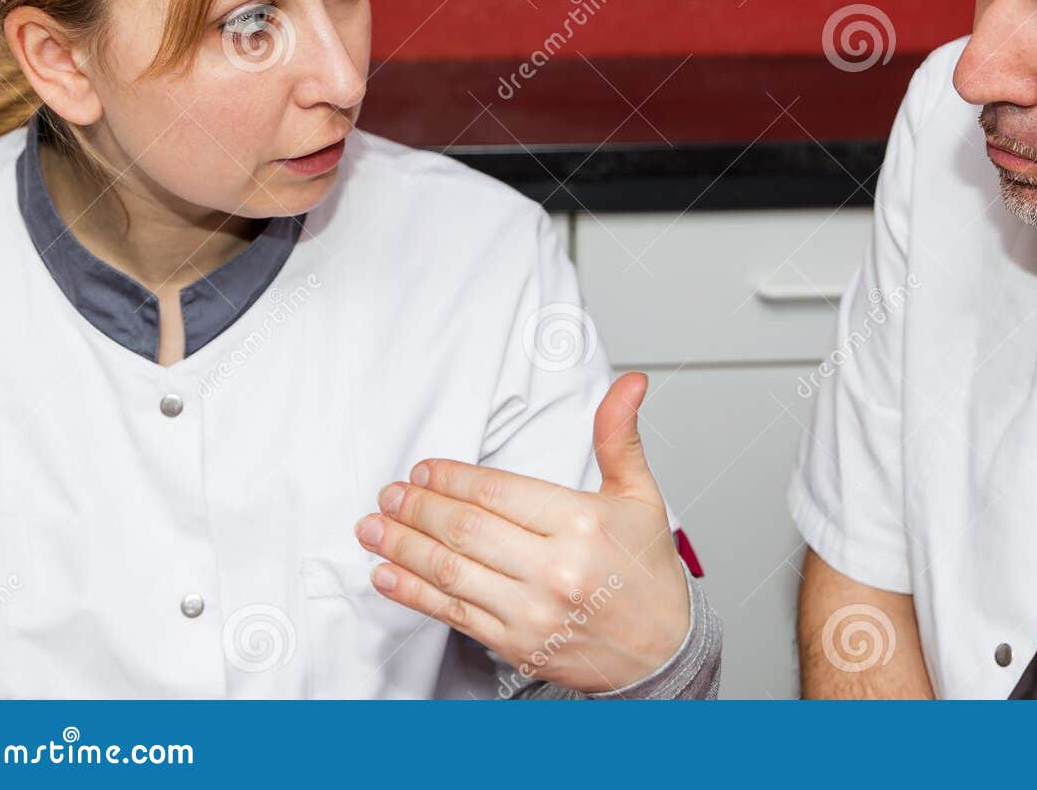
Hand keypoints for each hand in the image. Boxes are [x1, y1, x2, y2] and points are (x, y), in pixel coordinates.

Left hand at [353, 372, 691, 692]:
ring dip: (403, 547)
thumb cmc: (647, 573)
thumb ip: (618, 437)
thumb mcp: (640, 496)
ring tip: (374, 527)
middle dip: (418, 508)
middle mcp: (554, 569)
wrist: (662, 653)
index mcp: (582, 524)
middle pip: (466, 530)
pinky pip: (452, 613)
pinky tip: (387, 575)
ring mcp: (531, 611)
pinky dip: (412, 593)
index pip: (499, 493)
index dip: (453, 479)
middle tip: (390, 494)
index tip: (424, 470)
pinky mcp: (515, 644)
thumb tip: (628, 383)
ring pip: (450, 572)